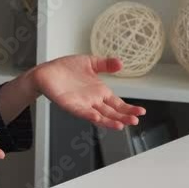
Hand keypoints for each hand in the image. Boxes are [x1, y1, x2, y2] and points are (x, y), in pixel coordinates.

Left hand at [31, 55, 145, 128]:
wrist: (47, 72)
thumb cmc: (67, 68)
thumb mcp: (90, 62)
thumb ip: (106, 64)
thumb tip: (121, 63)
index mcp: (100, 92)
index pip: (118, 103)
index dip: (129, 108)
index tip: (141, 112)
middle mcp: (93, 101)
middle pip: (112, 112)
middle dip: (123, 117)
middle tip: (135, 121)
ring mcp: (82, 105)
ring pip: (99, 116)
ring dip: (109, 121)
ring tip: (120, 125)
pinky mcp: (70, 105)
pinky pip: (81, 112)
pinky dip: (89, 115)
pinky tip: (97, 117)